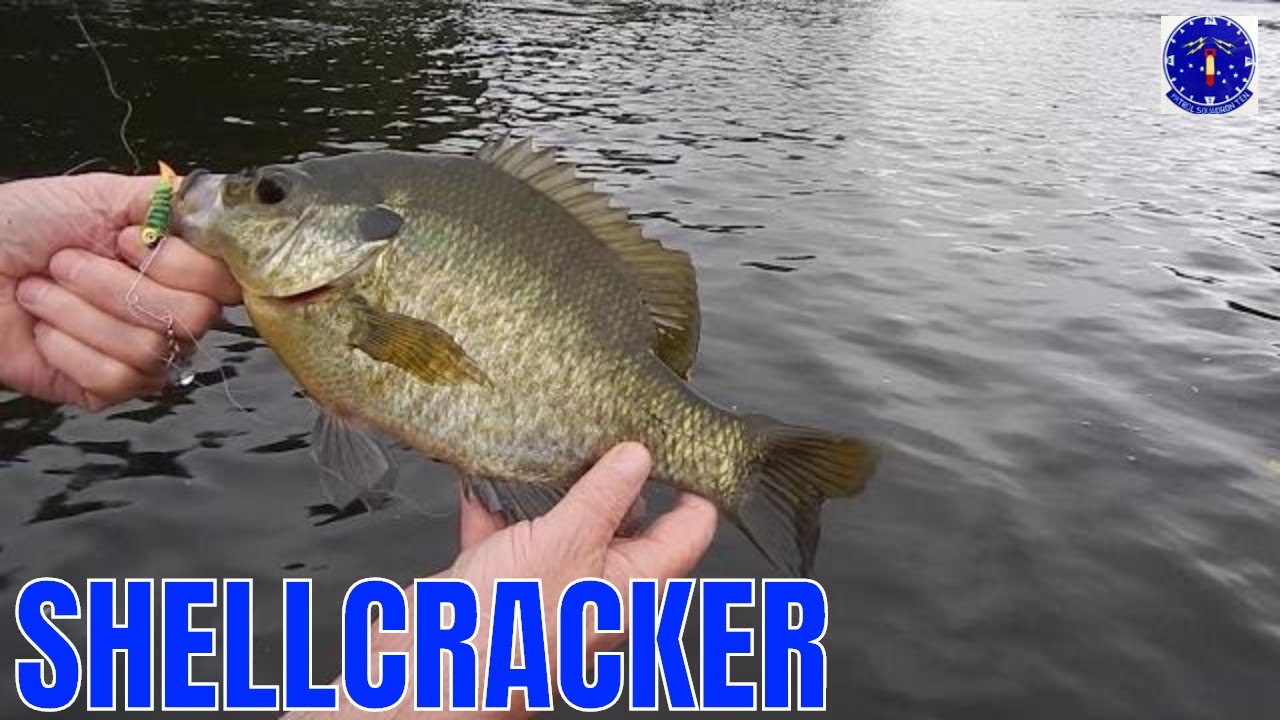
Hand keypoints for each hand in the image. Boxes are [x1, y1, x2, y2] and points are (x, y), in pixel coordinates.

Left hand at [0, 173, 240, 409]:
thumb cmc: (18, 226)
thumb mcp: (100, 195)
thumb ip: (170, 200)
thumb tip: (222, 211)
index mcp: (177, 265)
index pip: (227, 281)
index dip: (179, 264)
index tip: (127, 240)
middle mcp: (169, 312)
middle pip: (194, 318)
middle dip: (114, 286)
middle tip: (67, 264)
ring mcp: (143, 355)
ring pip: (149, 348)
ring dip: (79, 312)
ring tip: (42, 292)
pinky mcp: (107, 389)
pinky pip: (115, 378)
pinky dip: (66, 347)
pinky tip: (43, 331)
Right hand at [299, 443, 718, 718]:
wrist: (424, 671)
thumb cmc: (503, 629)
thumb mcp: (565, 544)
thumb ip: (602, 497)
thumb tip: (637, 457)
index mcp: (632, 587)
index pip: (688, 531)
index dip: (694, 484)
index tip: (685, 440)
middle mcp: (597, 588)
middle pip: (625, 520)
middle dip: (614, 473)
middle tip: (612, 423)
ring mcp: (551, 583)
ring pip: (564, 521)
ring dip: (551, 485)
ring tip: (554, 438)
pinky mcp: (503, 580)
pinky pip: (508, 530)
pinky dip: (497, 504)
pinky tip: (486, 473)